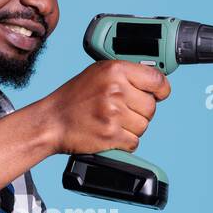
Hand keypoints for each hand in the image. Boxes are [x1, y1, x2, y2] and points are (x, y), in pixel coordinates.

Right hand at [41, 59, 170, 155]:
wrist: (51, 121)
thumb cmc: (74, 98)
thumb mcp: (97, 74)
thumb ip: (125, 74)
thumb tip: (154, 82)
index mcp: (115, 70)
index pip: (157, 80)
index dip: (161, 90)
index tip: (159, 94)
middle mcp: (116, 89)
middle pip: (151, 107)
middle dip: (140, 112)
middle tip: (123, 111)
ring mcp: (114, 113)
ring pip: (144, 126)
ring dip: (132, 128)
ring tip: (113, 122)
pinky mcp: (111, 134)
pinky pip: (134, 142)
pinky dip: (125, 142)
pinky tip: (110, 133)